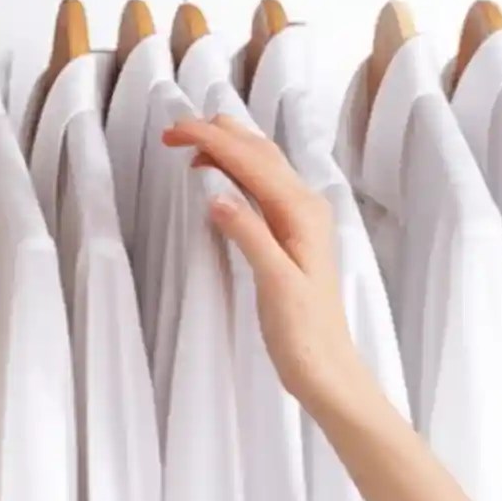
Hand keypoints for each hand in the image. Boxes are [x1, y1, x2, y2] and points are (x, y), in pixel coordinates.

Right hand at [162, 115, 372, 416]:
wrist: (327, 369)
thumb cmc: (305, 334)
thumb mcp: (275, 284)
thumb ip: (249, 235)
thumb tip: (216, 195)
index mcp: (302, 213)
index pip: (251, 161)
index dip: (211, 140)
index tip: (174, 131)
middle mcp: (307, 208)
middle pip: (260, 153)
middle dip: (218, 134)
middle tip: (175, 131)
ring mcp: (302, 222)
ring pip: (263, 167)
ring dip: (229, 148)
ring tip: (192, 141)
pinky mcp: (293, 238)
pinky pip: (263, 189)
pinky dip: (238, 172)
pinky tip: (220, 178)